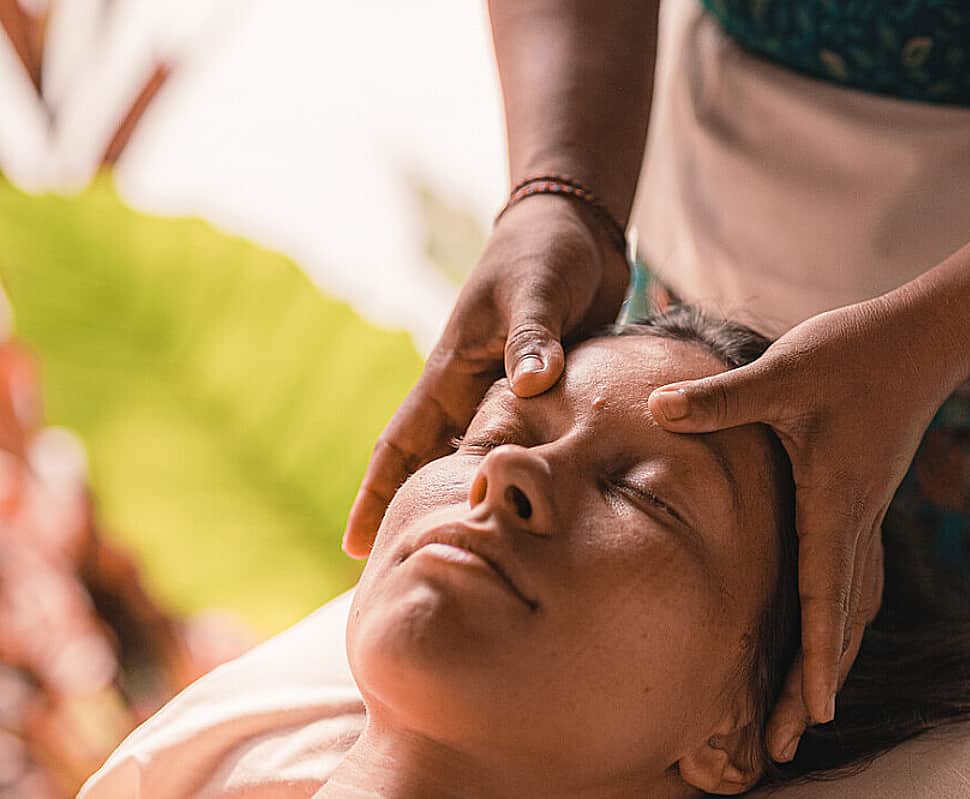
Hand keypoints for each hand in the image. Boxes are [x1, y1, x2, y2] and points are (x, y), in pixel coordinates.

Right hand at [343, 195, 629, 556]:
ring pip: (484, 465)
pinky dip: (527, 480)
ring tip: (484, 564)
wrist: (575, 229)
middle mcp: (473, 394)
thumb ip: (534, 337)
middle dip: (423, 518)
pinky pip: (531, 449)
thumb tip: (532, 384)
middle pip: (438, 470)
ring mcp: (509, 398)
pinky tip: (543, 516)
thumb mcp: (536, 291)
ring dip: (478, 505)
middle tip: (419, 575)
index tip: (356, 549)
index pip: (401, 444)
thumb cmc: (543, 253)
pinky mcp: (547, 398)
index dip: (376, 495)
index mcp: (452, 373)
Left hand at [647, 298, 953, 760]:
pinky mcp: (863, 499)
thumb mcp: (783, 371)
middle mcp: (855, 519)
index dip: (816, 658)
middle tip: (788, 745)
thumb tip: (655, 406)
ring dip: (830, 659)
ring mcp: (864, 514)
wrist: (926, 337)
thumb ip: (721, 398)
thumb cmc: (855, 353)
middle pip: (840, 621)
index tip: (812, 718)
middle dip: (816, 684)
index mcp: (835, 501)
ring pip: (851, 606)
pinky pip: (855, 577)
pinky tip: (829, 630)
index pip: (824, 596)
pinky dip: (841, 619)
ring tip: (810, 711)